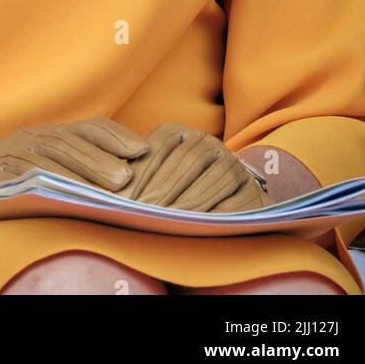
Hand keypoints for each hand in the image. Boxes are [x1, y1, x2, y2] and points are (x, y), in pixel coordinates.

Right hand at [0, 117, 151, 230]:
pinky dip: (46, 184)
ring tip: (110, 190)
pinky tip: (66, 195)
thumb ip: (76, 164)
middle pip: (70, 142)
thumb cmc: (8, 179)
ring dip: (82, 172)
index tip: (142, 149)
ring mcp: (9, 155)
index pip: (87, 126)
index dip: (115, 136)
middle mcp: (30, 138)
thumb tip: (128, 175)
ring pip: (49, 158)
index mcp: (47, 133)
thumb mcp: (43, 164)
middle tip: (128, 178)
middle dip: (102, 158)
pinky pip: (21, 178)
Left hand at [111, 122, 269, 211]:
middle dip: (164, 190)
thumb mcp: (152, 182)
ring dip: (189, 204)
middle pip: (187, 160)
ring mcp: (235, 165)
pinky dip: (218, 216)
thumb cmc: (172, 198)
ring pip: (213, 180)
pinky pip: (236, 202)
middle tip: (145, 216)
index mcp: (181, 134)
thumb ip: (135, 181)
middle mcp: (209, 144)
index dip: (144, 170)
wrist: (218, 212)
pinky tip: (200, 229)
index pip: (161, 143)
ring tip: (168, 225)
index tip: (127, 199)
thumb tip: (110, 194)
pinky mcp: (254, 192)